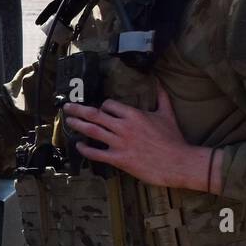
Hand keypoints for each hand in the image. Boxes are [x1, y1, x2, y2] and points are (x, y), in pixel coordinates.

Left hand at [62, 83, 220, 192]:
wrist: (178, 162)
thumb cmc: (173, 139)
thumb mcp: (167, 114)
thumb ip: (161, 98)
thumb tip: (159, 83)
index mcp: (134, 115)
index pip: (109, 105)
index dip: (102, 107)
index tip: (99, 109)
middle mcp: (123, 127)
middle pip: (95, 115)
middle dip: (79, 110)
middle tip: (67, 108)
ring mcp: (119, 143)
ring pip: (92, 131)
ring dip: (78, 126)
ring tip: (68, 122)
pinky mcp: (119, 159)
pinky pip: (97, 153)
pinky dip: (85, 149)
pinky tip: (78, 146)